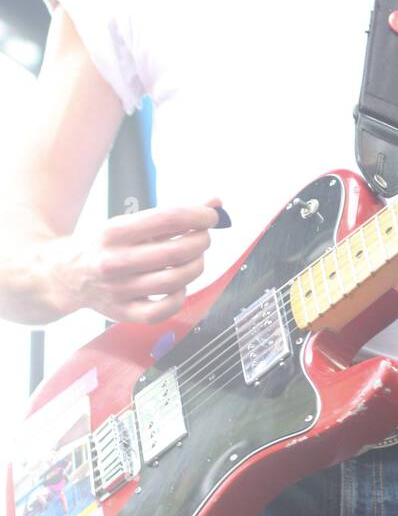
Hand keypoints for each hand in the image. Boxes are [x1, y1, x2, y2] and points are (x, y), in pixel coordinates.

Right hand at [49, 199, 224, 323]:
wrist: (65, 275)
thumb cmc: (106, 245)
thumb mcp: (131, 223)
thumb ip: (174, 214)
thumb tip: (215, 201)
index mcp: (115, 231)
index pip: (169, 218)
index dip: (199, 216)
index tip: (211, 216)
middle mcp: (115, 261)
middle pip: (176, 251)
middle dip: (201, 241)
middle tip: (203, 237)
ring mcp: (118, 290)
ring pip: (175, 279)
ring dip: (196, 265)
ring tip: (194, 258)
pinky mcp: (122, 313)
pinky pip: (163, 310)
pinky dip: (180, 296)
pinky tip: (179, 285)